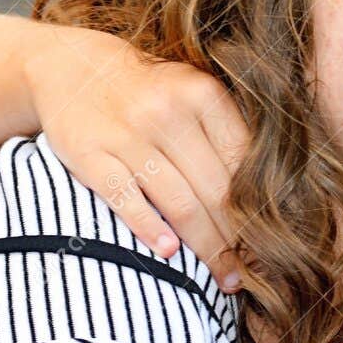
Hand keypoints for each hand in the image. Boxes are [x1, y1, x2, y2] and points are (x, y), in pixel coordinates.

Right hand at [28, 25, 250, 288]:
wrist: (73, 66)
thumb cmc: (149, 90)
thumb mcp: (191, 92)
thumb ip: (226, 132)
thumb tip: (267, 194)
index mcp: (202, 94)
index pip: (243, 163)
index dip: (258, 207)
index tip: (269, 240)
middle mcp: (168, 112)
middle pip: (216, 190)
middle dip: (236, 238)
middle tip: (249, 272)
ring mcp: (127, 134)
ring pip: (179, 202)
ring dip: (205, 246)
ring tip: (221, 275)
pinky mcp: (90, 154)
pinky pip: (126, 199)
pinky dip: (150, 229)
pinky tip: (169, 253)